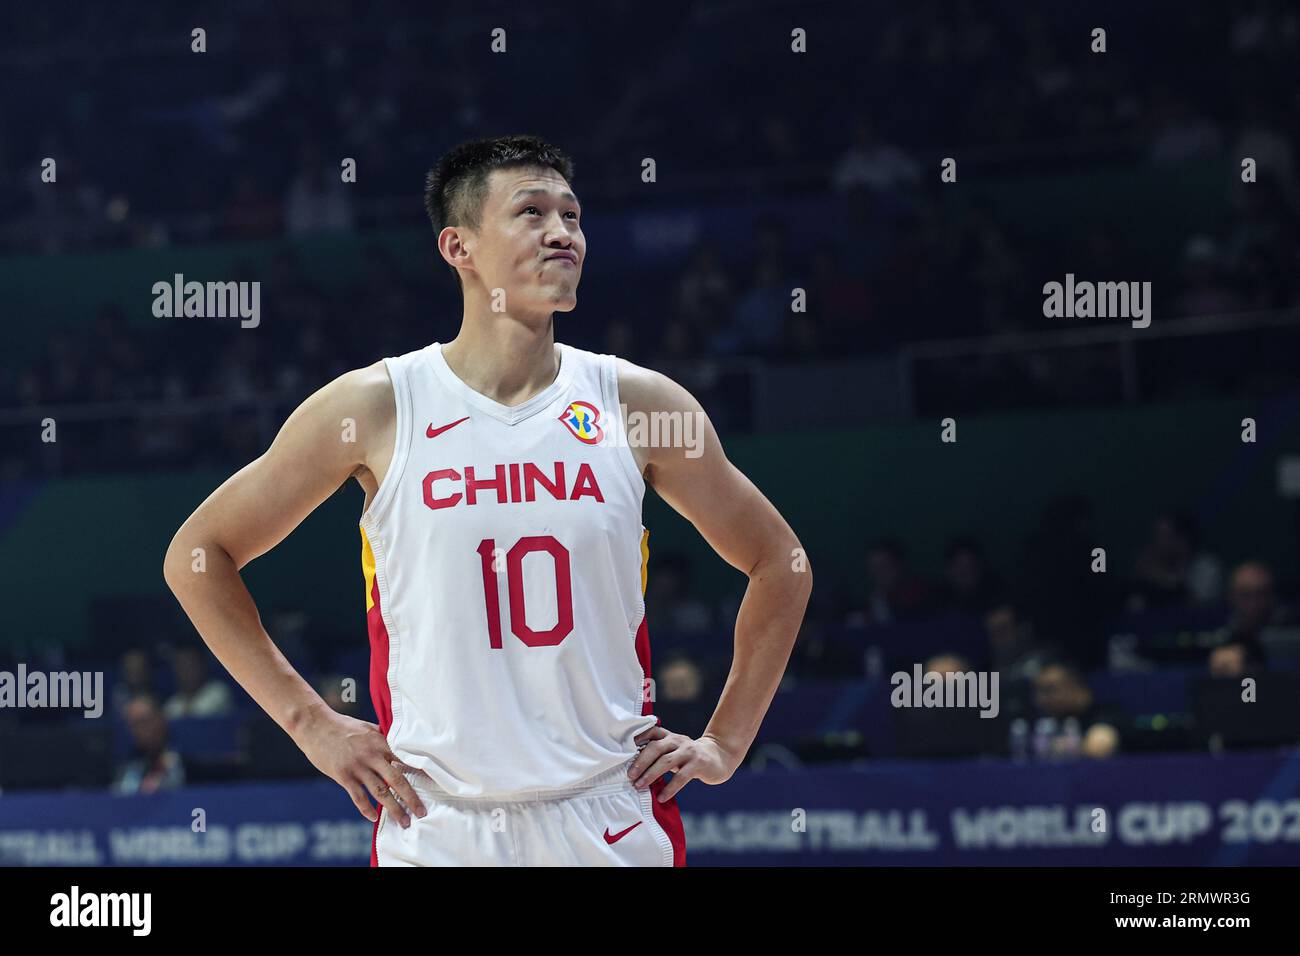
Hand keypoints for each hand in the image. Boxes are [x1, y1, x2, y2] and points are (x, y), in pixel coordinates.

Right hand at [293, 708, 428, 826]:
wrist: (316, 725)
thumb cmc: (342, 726)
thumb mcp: (367, 727)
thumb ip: (382, 737)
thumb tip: (396, 743)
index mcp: (381, 742)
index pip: (405, 759)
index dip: (419, 773)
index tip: (432, 785)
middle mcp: (372, 755)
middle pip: (397, 779)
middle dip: (411, 798)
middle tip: (421, 812)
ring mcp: (357, 767)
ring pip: (380, 792)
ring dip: (393, 809)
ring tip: (404, 821)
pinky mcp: (343, 775)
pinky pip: (358, 797)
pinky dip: (366, 809)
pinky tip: (373, 818)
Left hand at [627, 725, 740, 801]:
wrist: (719, 756)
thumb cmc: (689, 757)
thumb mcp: (674, 751)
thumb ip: (658, 755)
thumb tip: (633, 769)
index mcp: (669, 736)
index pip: (651, 732)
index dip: (636, 738)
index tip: (622, 750)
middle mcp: (678, 740)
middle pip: (655, 747)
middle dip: (640, 761)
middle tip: (629, 775)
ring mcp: (689, 751)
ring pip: (666, 761)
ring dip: (651, 774)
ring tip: (639, 786)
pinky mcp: (698, 764)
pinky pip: (682, 777)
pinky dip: (670, 788)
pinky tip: (662, 797)